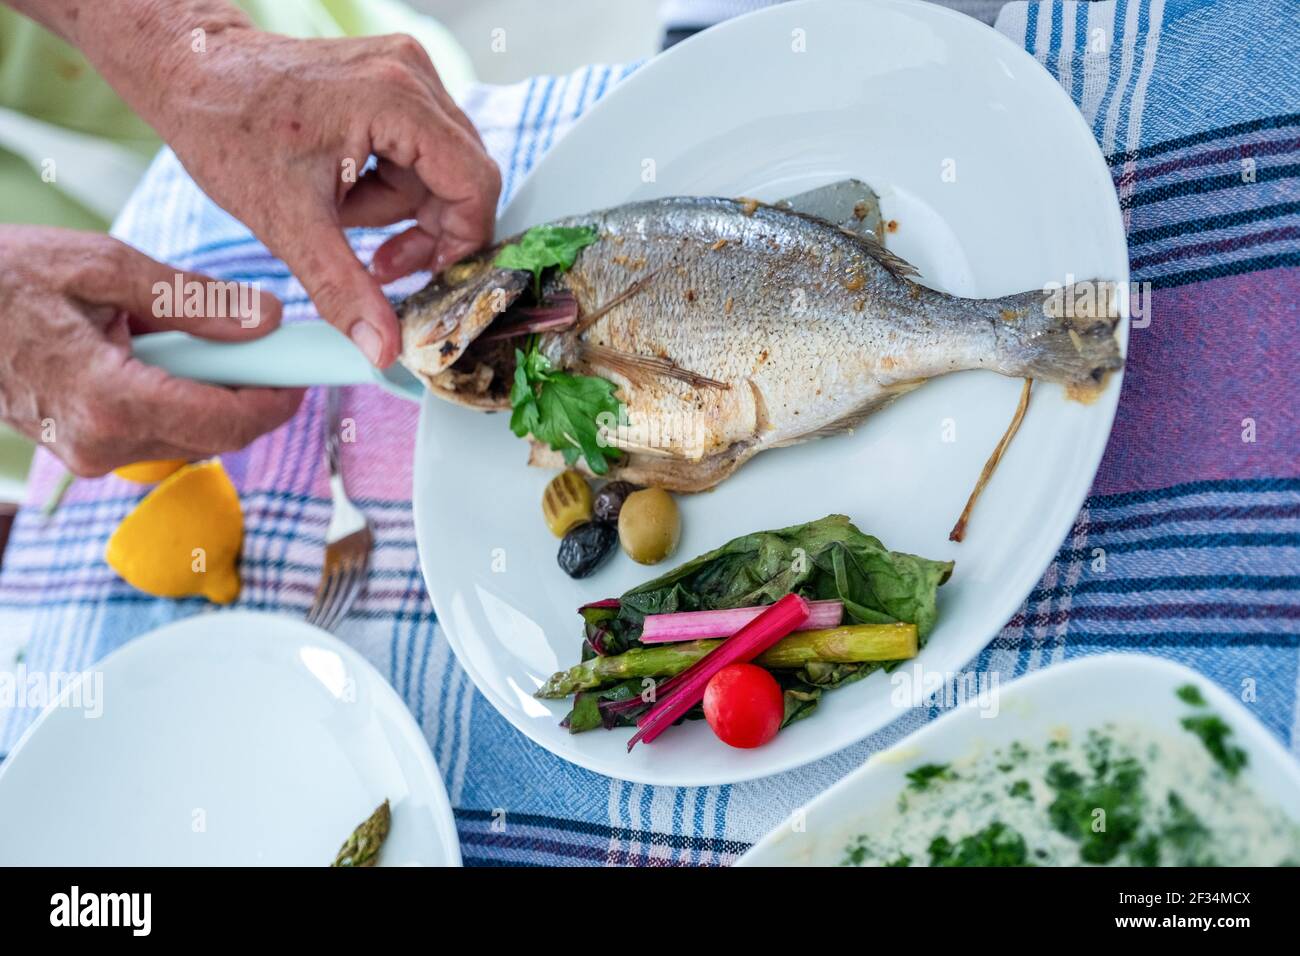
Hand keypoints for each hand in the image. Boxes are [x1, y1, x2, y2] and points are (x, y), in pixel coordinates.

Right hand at [0, 227, 303, 476]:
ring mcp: (88, 454)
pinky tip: (157, 354)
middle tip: (267, 346)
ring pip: (188, 436)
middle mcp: (101, 443)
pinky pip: (155, 432)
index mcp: (110, 400)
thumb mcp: (104, 266)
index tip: (302, 373)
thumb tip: (267, 319)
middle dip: (250, 393)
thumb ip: (194, 299)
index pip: (228, 423)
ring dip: (211, 393)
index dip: (277, 401)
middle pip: (215, 434)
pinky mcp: (82, 449)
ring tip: (194, 337)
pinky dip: (177, 398)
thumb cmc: (4, 275)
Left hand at [147, 27, 500, 366]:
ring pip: (439, 170)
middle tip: (381, 266)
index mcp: (396, 100)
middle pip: (462, 178)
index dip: (463, 242)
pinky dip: (389, 184)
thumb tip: (384, 348)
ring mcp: (405, 73)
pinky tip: (347, 194)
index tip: (433, 280)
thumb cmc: (227, 129)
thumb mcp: (288, 223)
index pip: (475, 184)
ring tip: (340, 215)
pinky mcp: (393, 82)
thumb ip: (344, 290)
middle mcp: (412, 75)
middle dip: (425, 230)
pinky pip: (419, 150)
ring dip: (397, 209)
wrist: (190, 74)